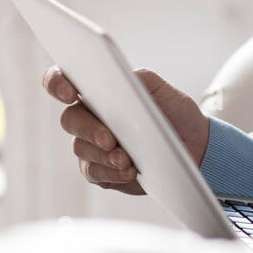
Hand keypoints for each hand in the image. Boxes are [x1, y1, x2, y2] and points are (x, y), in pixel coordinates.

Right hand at [43, 65, 210, 194]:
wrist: (195, 143)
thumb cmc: (173, 111)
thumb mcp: (161, 89)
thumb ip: (138, 79)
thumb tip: (121, 78)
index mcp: (98, 90)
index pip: (63, 79)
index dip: (57, 83)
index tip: (70, 93)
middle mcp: (89, 116)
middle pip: (70, 119)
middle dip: (89, 130)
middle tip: (110, 139)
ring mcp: (92, 145)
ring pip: (82, 149)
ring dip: (104, 156)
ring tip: (127, 160)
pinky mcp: (101, 170)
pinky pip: (95, 173)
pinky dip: (112, 173)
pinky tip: (129, 171)